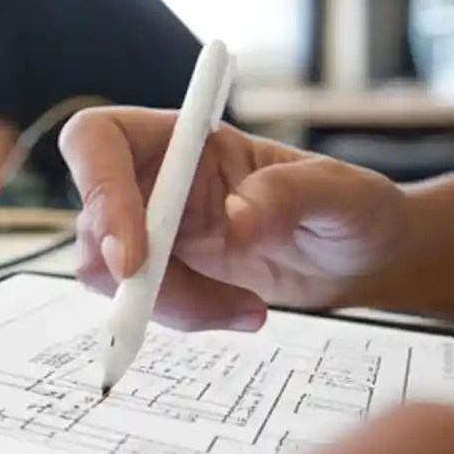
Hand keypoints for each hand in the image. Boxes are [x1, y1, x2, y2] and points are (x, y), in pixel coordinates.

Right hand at [59, 108, 407, 330]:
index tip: (132, 256)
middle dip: (132, 272)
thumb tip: (237, 217)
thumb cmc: (352, 209)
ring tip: (245, 310)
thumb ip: (292, 193)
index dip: (97, 189)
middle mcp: (155, 177)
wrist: (361, 260)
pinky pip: (137, 302)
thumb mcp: (343, 194)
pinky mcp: (162, 273)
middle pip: (92, 218)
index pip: (98, 139)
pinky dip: (183, 317)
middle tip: (193, 304)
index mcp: (184, 137)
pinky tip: (240, 312)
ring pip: (107, 270)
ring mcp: (152, 227)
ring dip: (165, 303)